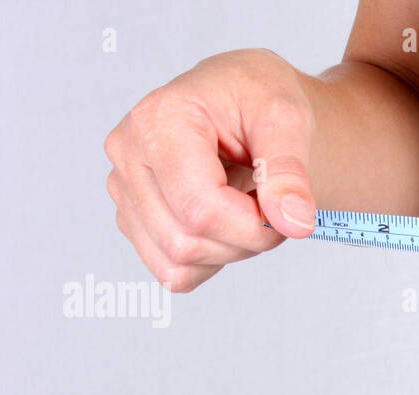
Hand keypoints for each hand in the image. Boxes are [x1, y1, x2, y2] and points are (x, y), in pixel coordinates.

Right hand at [104, 48, 317, 291]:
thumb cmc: (258, 100)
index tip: (286, 212)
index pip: (200, 209)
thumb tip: (293, 221)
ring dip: (229, 250)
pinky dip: (209, 261)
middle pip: (185, 241)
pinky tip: (225, 223)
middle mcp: (128, 154)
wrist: (245, 101)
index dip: (253, 228)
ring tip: (246, 207)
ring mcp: (125, 189)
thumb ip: (290, 170)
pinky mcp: (132, 218)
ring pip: (177, 262)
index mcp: (158, 120)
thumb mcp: (287, 117)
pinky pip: (171, 271)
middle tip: (271, 207)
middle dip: (244, 240)